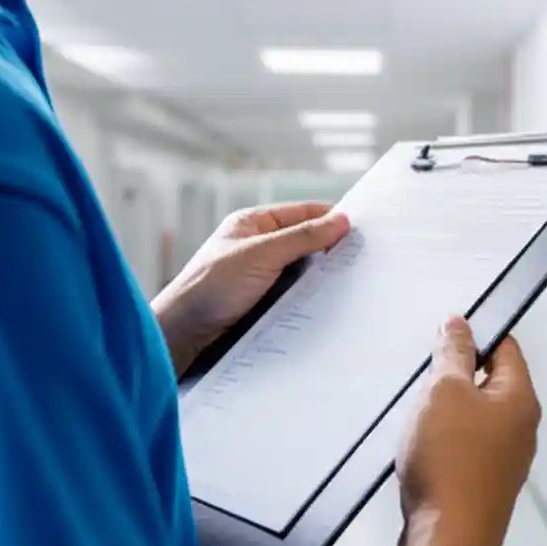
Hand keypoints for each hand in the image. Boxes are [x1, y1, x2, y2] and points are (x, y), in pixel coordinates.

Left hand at [151, 202, 350, 374]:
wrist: (184, 333)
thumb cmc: (210, 287)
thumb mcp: (261, 255)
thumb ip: (302, 237)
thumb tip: (341, 221)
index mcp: (254, 224)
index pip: (303, 213)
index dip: (331, 219)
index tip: (361, 230)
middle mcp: (258, 246)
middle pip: (306, 242)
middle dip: (330, 250)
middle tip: (362, 259)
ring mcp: (261, 274)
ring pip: (303, 270)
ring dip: (322, 277)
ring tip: (350, 282)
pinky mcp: (263, 301)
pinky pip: (295, 294)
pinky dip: (311, 297)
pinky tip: (327, 303)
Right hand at [396, 316, 541, 538]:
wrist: (448, 538)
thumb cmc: (451, 465)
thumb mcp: (444, 390)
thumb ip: (452, 353)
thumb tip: (459, 325)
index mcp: (520, 399)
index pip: (506, 348)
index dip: (476, 334)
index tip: (448, 334)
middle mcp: (521, 429)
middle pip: (490, 383)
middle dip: (455, 378)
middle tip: (428, 386)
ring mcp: (505, 460)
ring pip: (475, 418)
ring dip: (446, 414)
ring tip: (423, 424)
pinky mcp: (484, 484)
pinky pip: (465, 449)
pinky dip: (444, 443)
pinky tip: (424, 453)